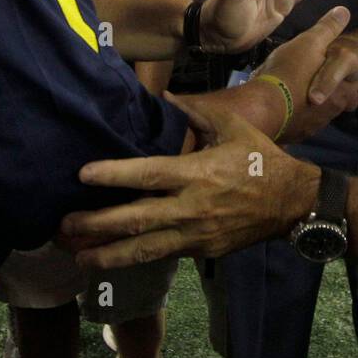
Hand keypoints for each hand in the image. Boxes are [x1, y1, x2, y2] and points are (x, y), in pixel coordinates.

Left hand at [60, 94, 320, 267]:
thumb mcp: (234, 126)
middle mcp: (191, 207)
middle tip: (64, 225)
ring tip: (77, 257)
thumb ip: (197, 111)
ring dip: (108, 255)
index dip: (113, 175)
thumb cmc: (262, 160)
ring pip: (145, 249)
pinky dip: (135, 259)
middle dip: (96, 225)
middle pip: (135, 220)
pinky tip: (111, 260)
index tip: (82, 174)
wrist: (293, 202)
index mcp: (197, 173)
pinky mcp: (202, 252)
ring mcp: (196, 234)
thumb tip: (165, 97)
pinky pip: (163, 255)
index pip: (146, 174)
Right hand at [254, 6, 357, 143]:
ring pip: (310, 119)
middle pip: (330, 109)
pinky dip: (286, 118)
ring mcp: (306, 131)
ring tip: (287, 94)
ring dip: (303, 109)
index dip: (345, 88)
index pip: (351, 96)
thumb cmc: (291, 72)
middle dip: (322, 100)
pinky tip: (274, 107)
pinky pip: (290, 127)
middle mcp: (327, 118)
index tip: (336, 83)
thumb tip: (343, 11)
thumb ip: (327, 28)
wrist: (262, 108)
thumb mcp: (311, 42)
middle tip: (308, 86)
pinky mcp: (288, 139)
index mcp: (340, 96)